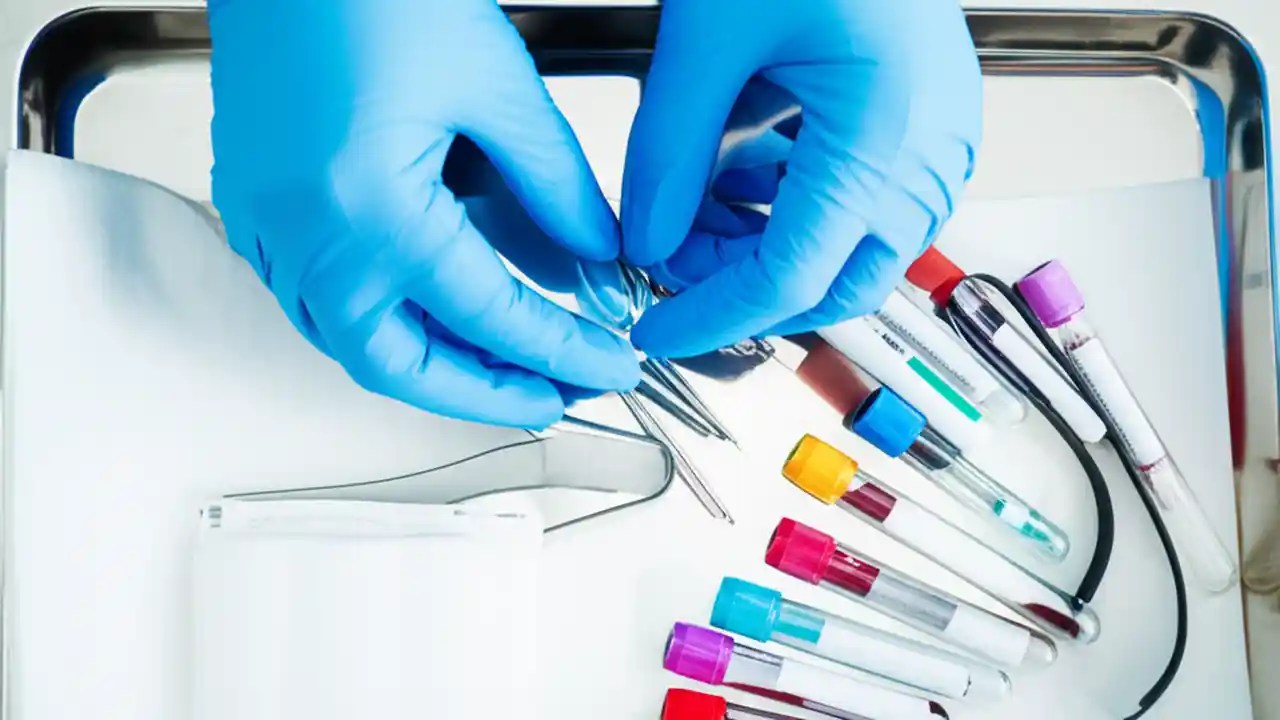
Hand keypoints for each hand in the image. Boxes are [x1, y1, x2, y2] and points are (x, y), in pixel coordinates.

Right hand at [209, 0, 638, 426]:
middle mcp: (305, 236)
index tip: (609, 367)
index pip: (491, 317)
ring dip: (429, 361)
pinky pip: (314, 295)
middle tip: (550, 395)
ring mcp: (267, 224)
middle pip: (397, 367)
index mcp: (370, 211)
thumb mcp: (499, 86)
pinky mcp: (254, 201)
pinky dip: (380, 315)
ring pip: (349, 340)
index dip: (562, 352)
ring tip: (501, 357)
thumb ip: (555, 185)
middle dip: (482, 393)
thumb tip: (597, 253)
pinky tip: (429, 302)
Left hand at [622, 0, 981, 356]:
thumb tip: (643, 239)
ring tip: (698, 194)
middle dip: (744, 285)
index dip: (711, 316)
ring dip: (767, 240)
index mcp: (883, 132)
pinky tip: (745, 159)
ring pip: (851, 247)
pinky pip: (866, 198)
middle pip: (834, 281)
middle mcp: (927, 151)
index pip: (789, 275)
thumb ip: (665, 151)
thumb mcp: (706, 37)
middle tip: (672, 255)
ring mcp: (937, 140)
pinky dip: (797, 199)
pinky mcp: (926, 122)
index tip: (655, 330)